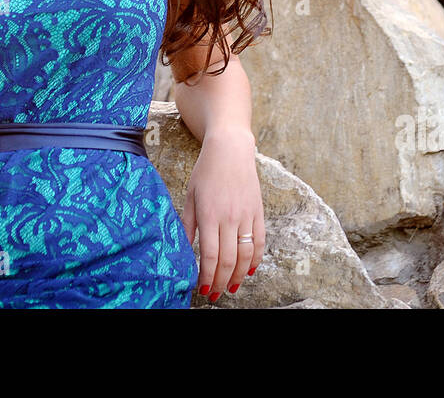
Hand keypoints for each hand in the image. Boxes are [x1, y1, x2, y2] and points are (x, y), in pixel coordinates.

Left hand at [180, 125, 264, 301]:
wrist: (230, 149)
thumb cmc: (206, 171)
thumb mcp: (190, 196)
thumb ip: (187, 225)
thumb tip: (183, 251)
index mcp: (210, 214)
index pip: (211, 255)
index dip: (208, 276)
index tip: (203, 289)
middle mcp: (230, 217)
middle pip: (229, 260)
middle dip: (222, 282)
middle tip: (216, 295)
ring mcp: (246, 215)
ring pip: (246, 255)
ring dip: (239, 276)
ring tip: (231, 288)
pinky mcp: (258, 212)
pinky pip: (260, 241)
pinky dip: (256, 259)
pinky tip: (249, 271)